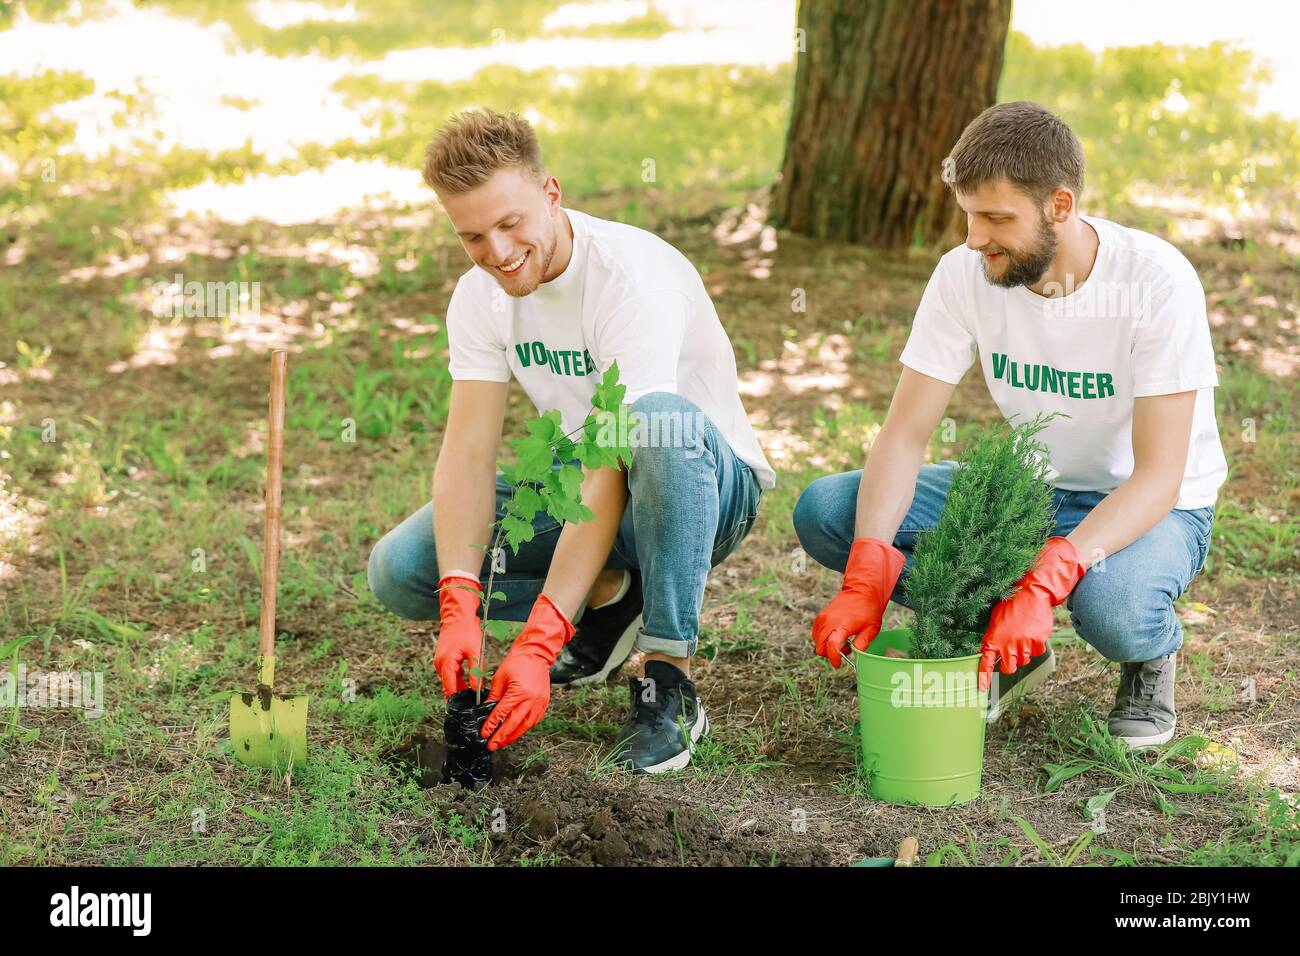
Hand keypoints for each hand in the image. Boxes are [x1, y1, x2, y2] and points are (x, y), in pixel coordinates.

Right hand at [433, 575, 484, 697]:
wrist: (458, 615)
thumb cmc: (467, 631)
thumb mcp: (475, 651)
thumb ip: (475, 672)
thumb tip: (476, 690)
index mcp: (446, 664)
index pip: (450, 690)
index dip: (458, 702)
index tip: (466, 713)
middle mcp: (439, 665)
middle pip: (449, 688)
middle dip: (459, 698)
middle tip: (472, 709)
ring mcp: (440, 662)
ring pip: (450, 682)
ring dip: (459, 689)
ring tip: (472, 700)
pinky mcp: (444, 659)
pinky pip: (450, 675)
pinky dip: (458, 681)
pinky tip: (469, 686)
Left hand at [480, 594, 574, 750]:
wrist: (536, 654)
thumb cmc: (518, 662)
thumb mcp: (500, 677)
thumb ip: (493, 696)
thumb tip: (486, 710)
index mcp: (519, 692)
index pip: (502, 713)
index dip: (492, 725)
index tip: (484, 734)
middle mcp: (531, 700)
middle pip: (514, 724)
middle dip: (502, 737)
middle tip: (492, 746)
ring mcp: (539, 703)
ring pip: (525, 726)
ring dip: (513, 736)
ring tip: (502, 743)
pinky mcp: (544, 704)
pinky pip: (533, 721)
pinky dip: (524, 729)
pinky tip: (516, 733)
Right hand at [811, 538, 905, 667]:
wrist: (862, 590)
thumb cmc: (869, 609)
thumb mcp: (872, 629)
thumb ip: (863, 643)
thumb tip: (855, 653)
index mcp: (842, 625)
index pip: (831, 646)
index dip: (834, 658)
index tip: (839, 664)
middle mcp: (829, 621)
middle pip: (820, 647)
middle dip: (830, 654)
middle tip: (844, 651)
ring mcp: (823, 618)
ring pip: (817, 641)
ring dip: (826, 646)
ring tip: (842, 641)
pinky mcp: (821, 616)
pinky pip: (816, 633)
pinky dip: (823, 639)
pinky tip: (836, 635)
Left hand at [979, 536, 1086, 691]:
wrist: (1032, 593)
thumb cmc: (1011, 605)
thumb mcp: (996, 620)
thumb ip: (993, 638)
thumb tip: (991, 652)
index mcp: (993, 638)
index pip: (986, 662)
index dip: (984, 678)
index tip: (982, 690)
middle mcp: (1007, 645)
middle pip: (1009, 668)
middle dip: (1010, 663)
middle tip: (1012, 651)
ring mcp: (1023, 645)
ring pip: (1023, 661)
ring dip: (1023, 653)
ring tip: (1022, 634)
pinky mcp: (1037, 643)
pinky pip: (1036, 653)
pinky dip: (1035, 646)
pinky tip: (1032, 632)